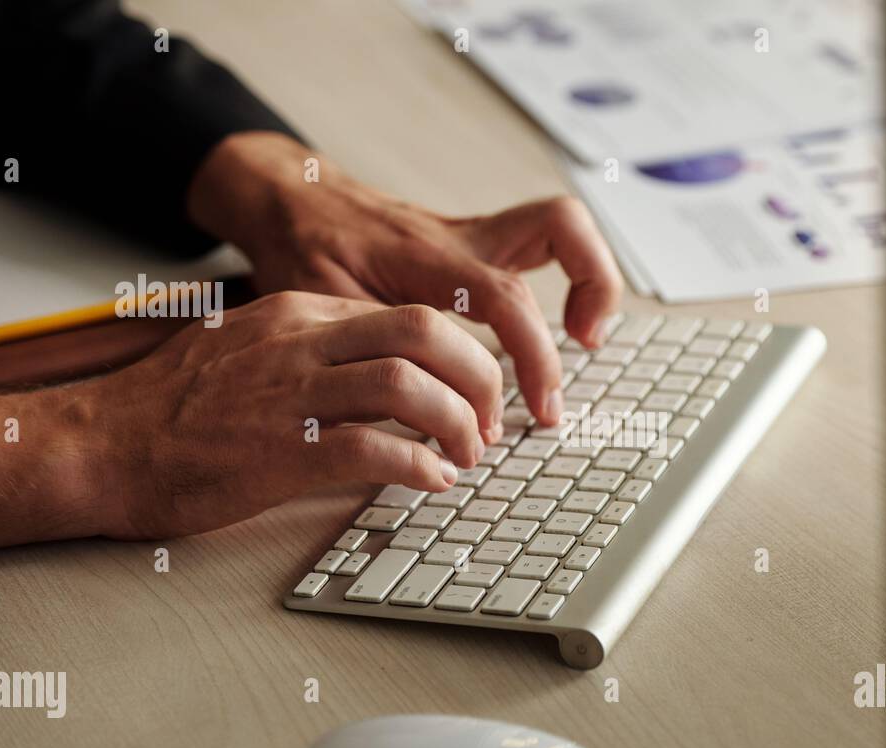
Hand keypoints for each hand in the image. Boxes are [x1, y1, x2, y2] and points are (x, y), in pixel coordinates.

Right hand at [68, 292, 500, 541]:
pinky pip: (371, 450)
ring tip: (467, 456)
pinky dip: (417, 467)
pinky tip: (432, 483)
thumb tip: (381, 373)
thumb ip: (313, 352)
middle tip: (489, 421)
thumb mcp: (247, 351)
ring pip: (407, 386)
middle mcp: (299, 342)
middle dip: (478, 376)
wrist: (97, 445)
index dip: (461, 354)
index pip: (408, 315)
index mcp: (296, 314)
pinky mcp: (277, 452)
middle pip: (424, 333)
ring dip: (456, 424)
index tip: (475, 391)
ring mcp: (288, 395)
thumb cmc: (171, 410)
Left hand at [187, 132, 623, 424]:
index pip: (505, 296)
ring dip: (592, 274)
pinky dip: (566, 280)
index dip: (534, 354)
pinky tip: (549, 332)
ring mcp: (474, 236)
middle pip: (559, 226)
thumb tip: (404, 408)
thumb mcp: (321, 306)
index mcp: (425, 255)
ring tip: (586, 335)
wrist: (290, 201)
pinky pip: (541, 247)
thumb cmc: (302, 251)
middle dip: (595, 287)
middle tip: (587, 343)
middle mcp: (461, 237)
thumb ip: (370, 347)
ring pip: (559, 225)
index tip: (539, 406)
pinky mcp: (476, 245)